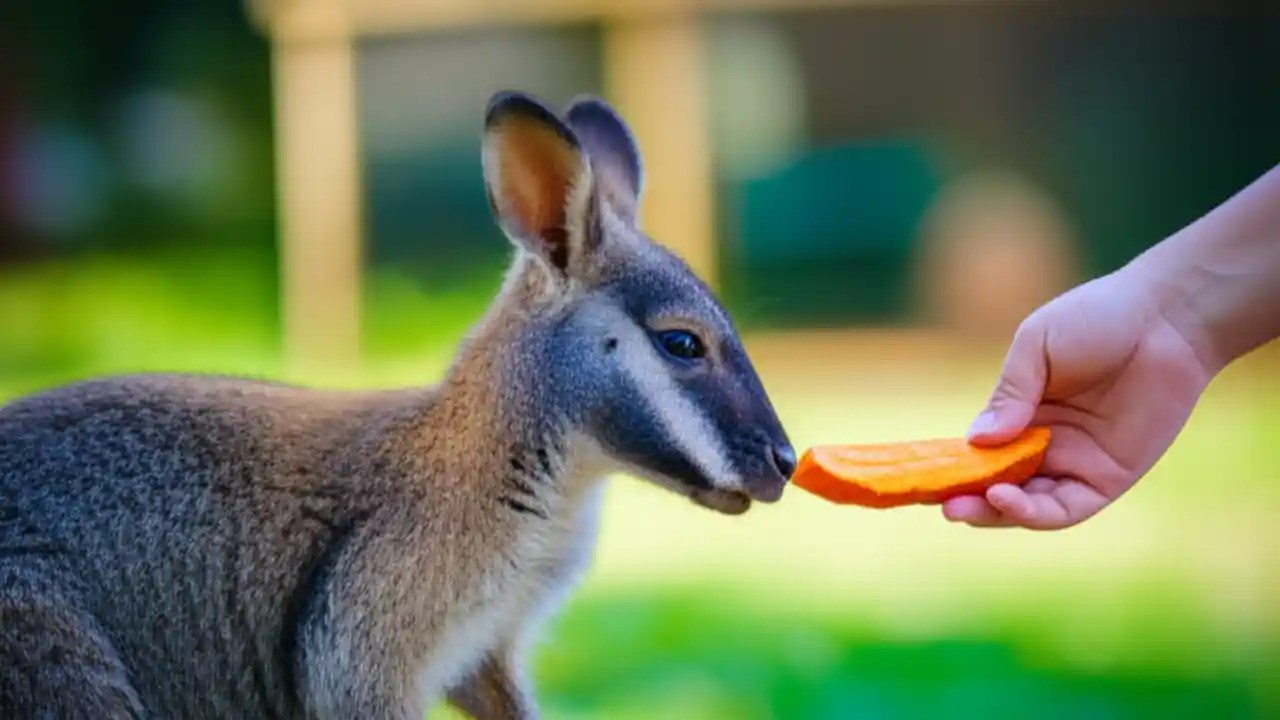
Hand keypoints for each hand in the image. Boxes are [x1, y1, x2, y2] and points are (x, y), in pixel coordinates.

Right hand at [943, 266, 1214, 529]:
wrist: (1165, 318)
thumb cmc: (1097, 317)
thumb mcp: (1037, 346)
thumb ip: (1010, 393)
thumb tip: (975, 442)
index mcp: (1020, 412)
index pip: (977, 452)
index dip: (950, 468)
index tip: (918, 479)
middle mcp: (1043, 444)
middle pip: (995, 485)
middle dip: (966, 499)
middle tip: (941, 505)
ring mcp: (1074, 463)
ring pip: (1025, 506)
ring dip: (993, 512)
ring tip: (964, 507)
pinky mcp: (1107, 478)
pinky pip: (1065, 508)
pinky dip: (1033, 513)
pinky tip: (1006, 497)